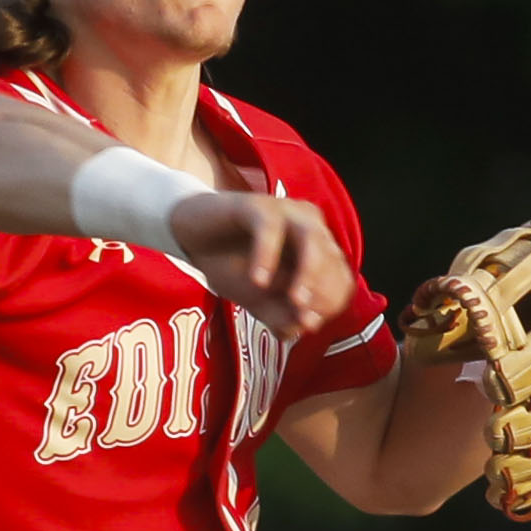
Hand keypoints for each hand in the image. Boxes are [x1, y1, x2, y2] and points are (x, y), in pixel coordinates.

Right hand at [171, 191, 352, 340]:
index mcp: (317, 252)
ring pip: (311, 240)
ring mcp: (285, 212)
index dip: (331, 303)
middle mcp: (309, 227)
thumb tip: (308, 325)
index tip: (307, 324)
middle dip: (321, 292)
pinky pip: (270, 228)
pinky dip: (267, 256)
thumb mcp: (257, 301)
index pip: (341, 279)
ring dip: (308, 273)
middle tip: (303, 318)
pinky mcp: (257, 204)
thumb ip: (283, 316)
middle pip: (332, 260)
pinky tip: (257, 280)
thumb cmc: (229, 265)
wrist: (189, 237)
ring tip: (294, 300)